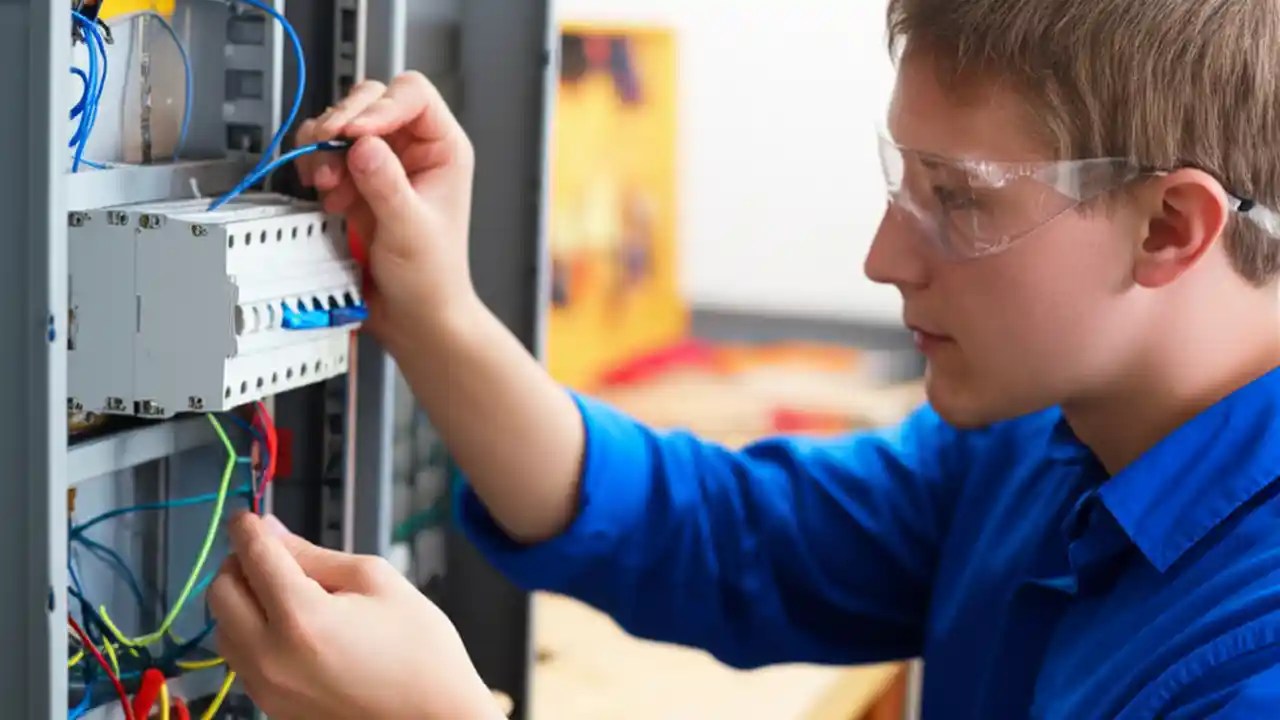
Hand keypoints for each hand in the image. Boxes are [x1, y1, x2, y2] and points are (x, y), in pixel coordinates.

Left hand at [209, 513, 502, 719]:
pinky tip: (288, 626)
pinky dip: (250, 633)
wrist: (436, 718)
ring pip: (222, 628)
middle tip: (271, 554)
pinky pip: (240, 659)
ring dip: (241, 601)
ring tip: (282, 592)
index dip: (247, 528)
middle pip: (221, 593)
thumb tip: (272, 532)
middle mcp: (271, 656)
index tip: (247, 515)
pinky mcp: (270, 707)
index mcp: (302, 618)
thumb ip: (315, 556)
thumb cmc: (419, 646)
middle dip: (239, 563)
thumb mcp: (376, 581)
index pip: (254, 557)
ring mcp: (267, 688)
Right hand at [296, 72, 480, 351]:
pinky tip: (325, 191)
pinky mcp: (356, 181)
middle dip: (344, 121)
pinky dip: (316, 164)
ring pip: (343, 123)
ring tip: (326, 180)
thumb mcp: (410, 230)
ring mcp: (382, 162)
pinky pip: (326, 151)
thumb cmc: (431, 278)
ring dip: (324, 145)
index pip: (413, 96)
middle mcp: (414, 149)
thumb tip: (364, 146)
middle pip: (371, 100)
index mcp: (444, 149)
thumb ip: (386, 185)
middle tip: (327, 145)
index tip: (353, 133)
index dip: (380, 106)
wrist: (413, 315)